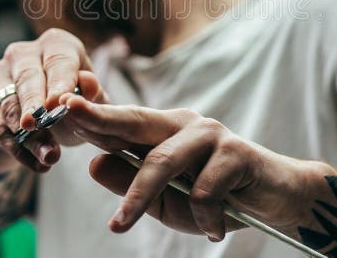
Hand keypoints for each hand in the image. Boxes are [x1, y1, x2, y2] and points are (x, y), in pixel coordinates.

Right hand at [0, 28, 108, 172]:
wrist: (37, 124)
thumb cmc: (71, 103)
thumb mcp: (89, 100)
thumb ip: (93, 94)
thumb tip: (88, 83)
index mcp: (56, 45)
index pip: (58, 59)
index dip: (60, 81)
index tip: (60, 102)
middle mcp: (23, 53)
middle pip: (27, 77)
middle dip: (35, 103)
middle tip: (40, 122)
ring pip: (11, 105)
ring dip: (30, 134)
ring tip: (50, 155)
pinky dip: (19, 150)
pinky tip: (37, 165)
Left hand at [59, 95, 327, 241]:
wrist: (276, 200)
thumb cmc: (217, 200)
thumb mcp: (167, 199)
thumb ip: (133, 183)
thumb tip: (94, 164)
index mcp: (166, 131)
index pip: (123, 123)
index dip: (92, 116)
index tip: (60, 107)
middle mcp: (185, 124)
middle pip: (137, 121)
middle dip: (102, 117)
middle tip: (71, 113)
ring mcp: (211, 134)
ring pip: (162, 161)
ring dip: (138, 196)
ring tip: (120, 226)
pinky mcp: (235, 152)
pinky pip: (203, 191)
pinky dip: (203, 219)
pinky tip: (215, 230)